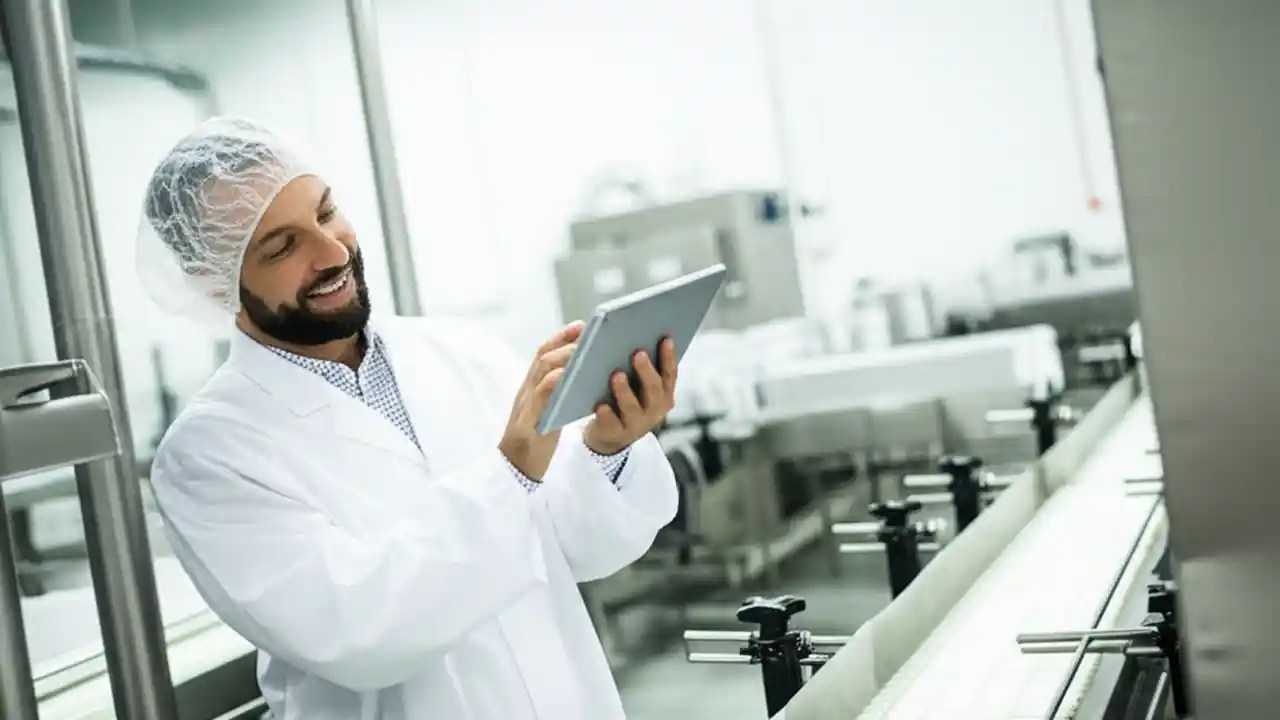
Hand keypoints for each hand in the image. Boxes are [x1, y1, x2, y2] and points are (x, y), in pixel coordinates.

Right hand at [499, 321, 583, 479]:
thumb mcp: (548, 409)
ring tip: (585, 352)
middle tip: (588, 335)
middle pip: (544, 355)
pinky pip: (541, 394)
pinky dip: (555, 381)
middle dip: (566, 342)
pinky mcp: (530, 419)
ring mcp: (526, 403)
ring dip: (564, 357)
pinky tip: (571, 376)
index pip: (544, 353)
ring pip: (543, 369)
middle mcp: (527, 390)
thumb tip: (584, 375)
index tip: (581, 326)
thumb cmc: (536, 439)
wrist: (516, 467)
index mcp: (531, 387)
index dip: (561, 337)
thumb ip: (559, 392)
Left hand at [584, 337, 677, 455]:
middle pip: (654, 390)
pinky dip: (606, 414)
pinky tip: (600, 404)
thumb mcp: (638, 385)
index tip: (665, 338)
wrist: (610, 435)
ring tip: (616, 375)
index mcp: (663, 395)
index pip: (670, 374)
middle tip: (638, 353)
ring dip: (625, 391)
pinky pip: (612, 424)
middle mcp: (654, 411)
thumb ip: (641, 366)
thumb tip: (635, 333)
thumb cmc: (625, 400)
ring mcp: (636, 424)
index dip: (669, 357)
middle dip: (647, 371)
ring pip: (633, 408)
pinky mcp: (616, 433)